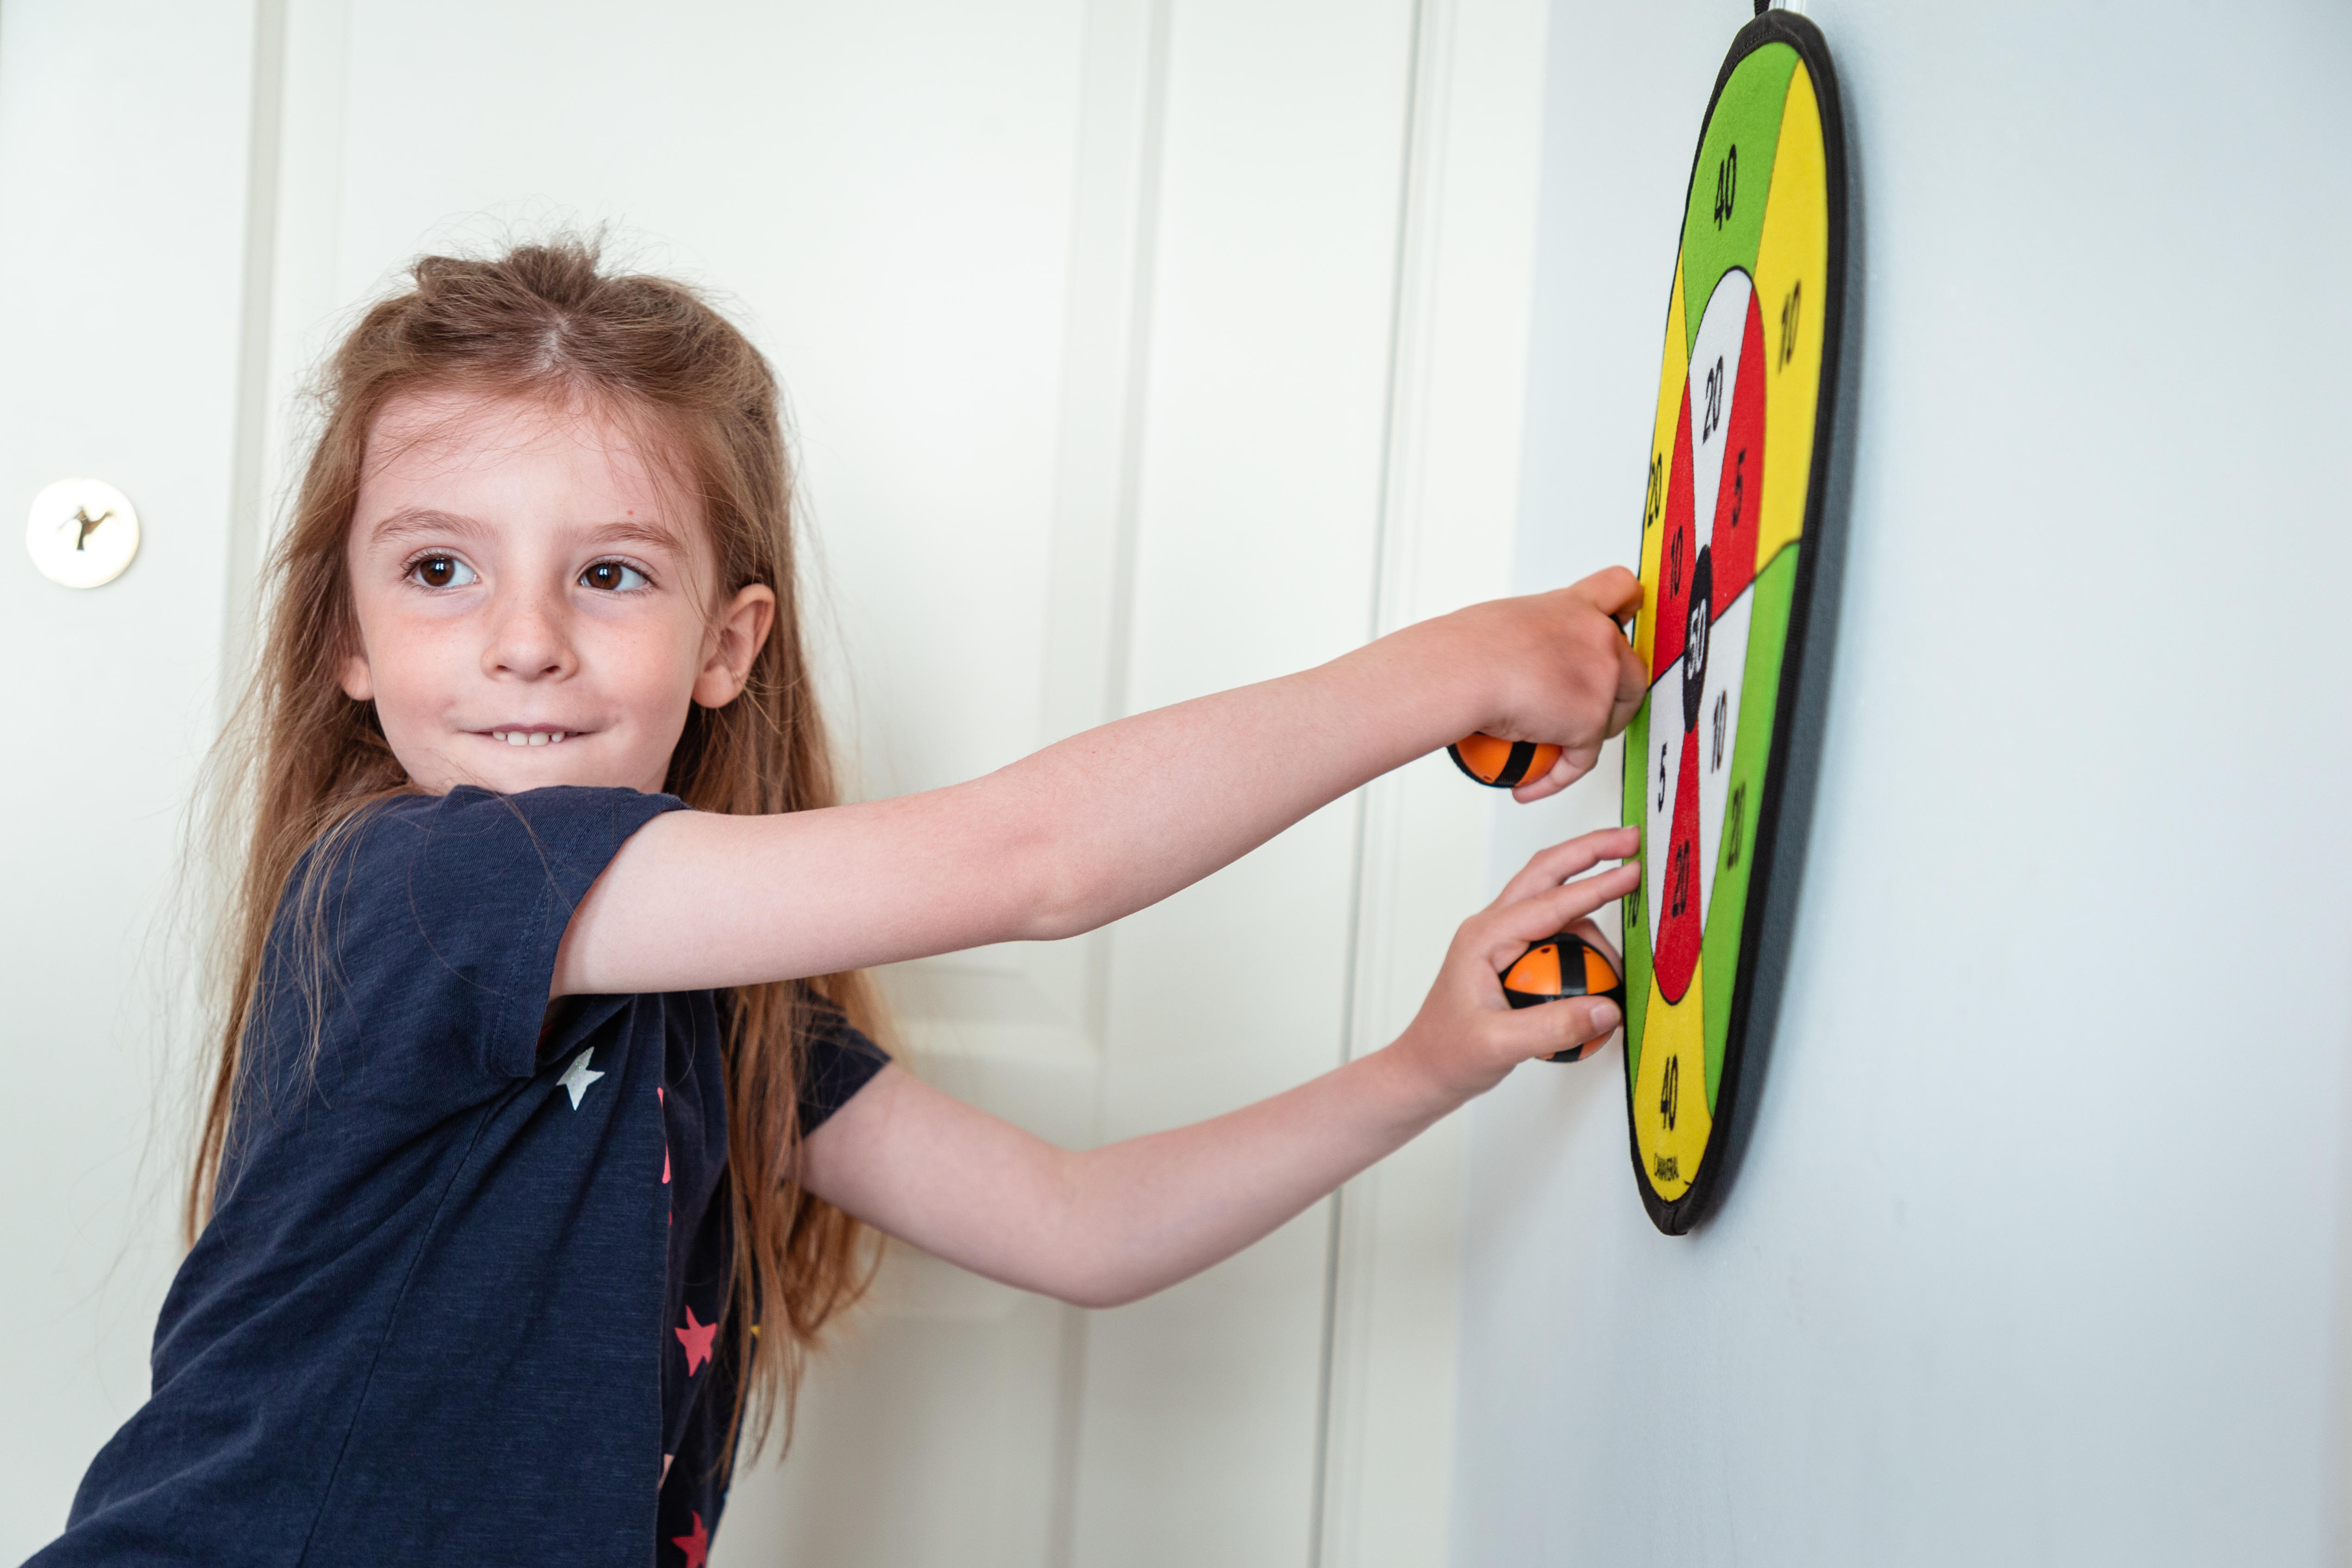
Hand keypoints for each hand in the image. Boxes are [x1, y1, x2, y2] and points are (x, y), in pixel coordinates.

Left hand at [1388, 826, 1639, 1100]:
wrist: (1425, 1070)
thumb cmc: (1448, 1052)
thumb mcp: (1500, 1045)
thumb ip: (1555, 1027)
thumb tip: (1608, 1009)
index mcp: (1484, 937)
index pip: (1550, 901)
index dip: (1596, 884)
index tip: (1633, 870)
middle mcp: (1492, 928)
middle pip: (1546, 873)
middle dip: (1589, 851)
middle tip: (1631, 841)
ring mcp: (1503, 939)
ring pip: (1554, 901)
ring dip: (1591, 905)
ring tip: (1622, 945)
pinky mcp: (1513, 955)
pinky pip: (1556, 934)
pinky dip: (1583, 940)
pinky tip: (1603, 969)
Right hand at [1435, 566, 1647, 801]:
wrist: (1463, 673)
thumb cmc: (1464, 649)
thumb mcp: (1502, 624)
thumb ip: (1525, 638)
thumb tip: (1508, 662)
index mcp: (1571, 606)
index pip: (1618, 588)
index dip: (1628, 607)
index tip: (1625, 617)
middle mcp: (1596, 635)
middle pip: (1632, 667)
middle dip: (1618, 694)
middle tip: (1581, 710)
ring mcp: (1601, 678)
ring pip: (1613, 717)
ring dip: (1592, 738)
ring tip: (1559, 751)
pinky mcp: (1590, 721)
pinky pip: (1580, 761)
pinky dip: (1555, 778)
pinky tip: (1530, 785)